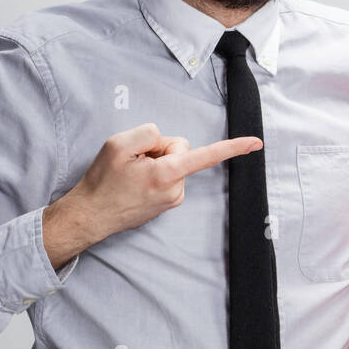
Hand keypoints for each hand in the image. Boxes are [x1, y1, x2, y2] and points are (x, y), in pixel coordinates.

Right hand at [43, 123, 260, 267]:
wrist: (90, 215)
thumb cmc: (102, 181)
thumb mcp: (118, 145)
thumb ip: (149, 134)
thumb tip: (165, 141)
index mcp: (167, 174)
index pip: (206, 156)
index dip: (234, 147)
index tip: (257, 143)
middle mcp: (175, 190)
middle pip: (180, 149)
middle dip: (159, 148)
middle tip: (134, 161)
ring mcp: (173, 199)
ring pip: (173, 163)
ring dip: (154, 162)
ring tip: (131, 175)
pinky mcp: (167, 203)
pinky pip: (167, 175)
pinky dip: (153, 173)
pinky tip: (134, 183)